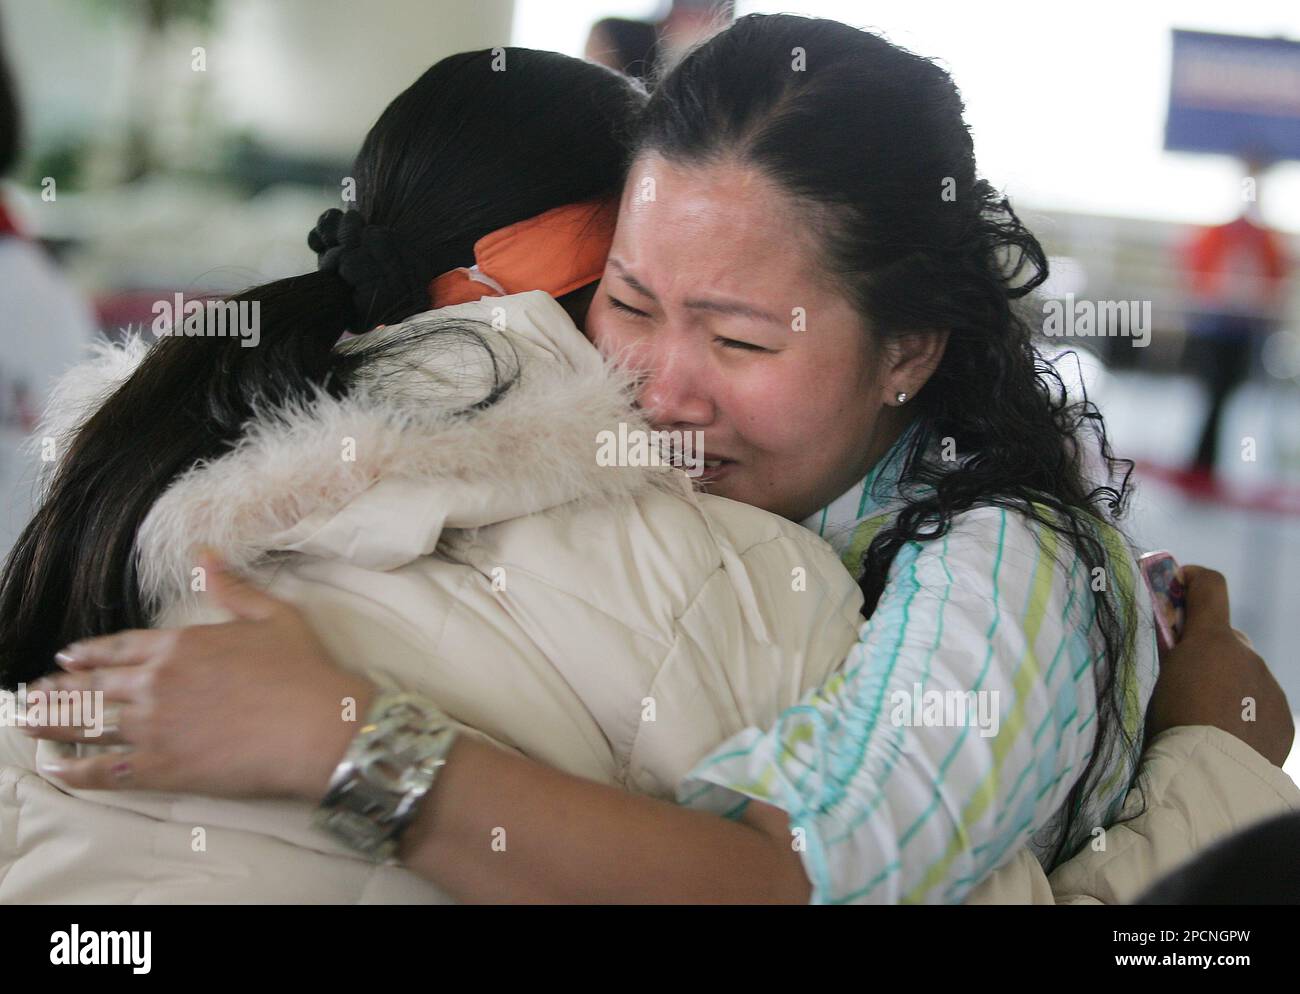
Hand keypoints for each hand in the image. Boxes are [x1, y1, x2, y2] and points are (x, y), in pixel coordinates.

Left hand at [24, 553, 375, 798]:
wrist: (316, 725)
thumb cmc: (302, 671)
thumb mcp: (272, 616)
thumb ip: (231, 587)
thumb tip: (204, 553)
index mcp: (179, 645)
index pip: (119, 647)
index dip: (89, 652)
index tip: (66, 656)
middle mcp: (155, 683)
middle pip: (93, 685)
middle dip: (59, 688)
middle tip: (32, 693)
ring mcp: (154, 727)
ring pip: (88, 723)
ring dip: (52, 723)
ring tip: (27, 722)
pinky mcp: (162, 767)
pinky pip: (105, 771)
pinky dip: (75, 771)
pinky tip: (55, 769)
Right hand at [1146, 565, 1293, 766]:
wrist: (1210, 776)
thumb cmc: (1169, 724)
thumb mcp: (1154, 678)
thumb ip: (1168, 652)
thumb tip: (1171, 636)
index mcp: (1211, 638)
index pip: (1210, 585)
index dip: (1193, 580)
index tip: (1177, 587)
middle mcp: (1247, 654)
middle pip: (1226, 639)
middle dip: (1206, 651)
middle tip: (1182, 680)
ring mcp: (1270, 686)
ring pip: (1244, 674)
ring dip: (1226, 684)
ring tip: (1204, 718)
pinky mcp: (1284, 719)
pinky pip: (1260, 704)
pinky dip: (1244, 712)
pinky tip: (1226, 737)